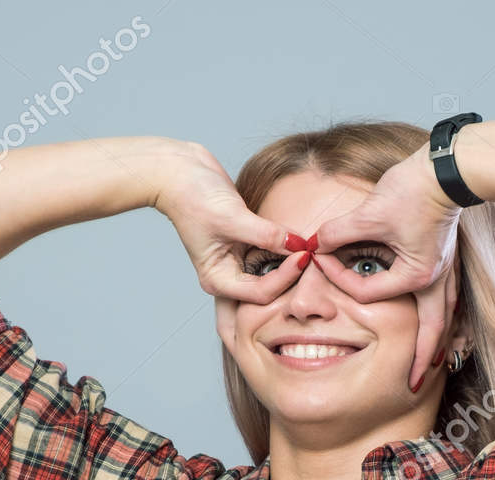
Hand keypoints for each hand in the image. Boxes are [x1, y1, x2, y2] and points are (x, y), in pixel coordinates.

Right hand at [154, 143, 305, 302]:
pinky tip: (302, 241)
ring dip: (292, 264)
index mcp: (218, 279)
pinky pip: (271, 253)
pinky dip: (285, 249)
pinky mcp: (245, 244)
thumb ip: (267, 234)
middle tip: (317, 258)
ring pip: (273, 272)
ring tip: (313, 250)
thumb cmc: (193, 195)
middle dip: (292, 278)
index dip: (286, 277)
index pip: (261, 293)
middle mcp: (228, 275)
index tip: (305, 255)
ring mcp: (237, 260)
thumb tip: (299, 245)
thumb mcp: (233, 217)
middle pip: (270, 289)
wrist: (177, 170)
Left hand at [310, 143, 463, 391]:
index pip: (369, 292)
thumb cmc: (415, 189)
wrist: (449, 167)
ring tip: (433, 360)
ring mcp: (446, 269)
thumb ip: (339, 232)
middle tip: (414, 386)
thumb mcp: (370, 212)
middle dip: (423, 360)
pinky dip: (443, 313)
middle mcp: (436, 279)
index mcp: (416, 276)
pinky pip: (447, 296)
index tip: (319, 259)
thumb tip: (315, 243)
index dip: (338, 278)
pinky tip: (439, 318)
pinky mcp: (447, 257)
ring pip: (445, 316)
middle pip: (432, 331)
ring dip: (437, 339)